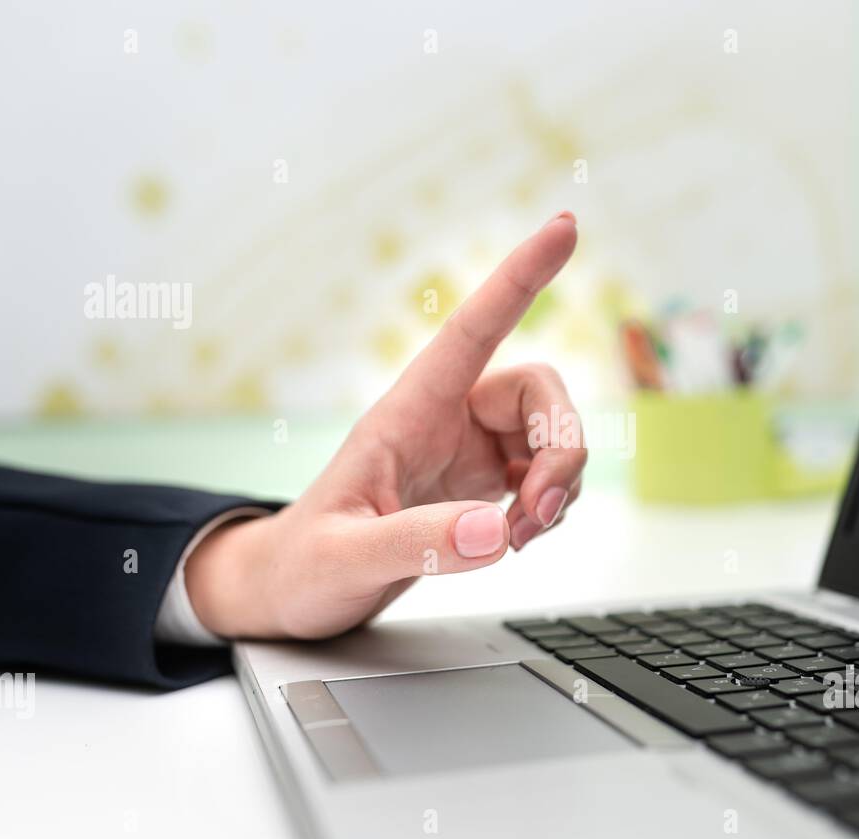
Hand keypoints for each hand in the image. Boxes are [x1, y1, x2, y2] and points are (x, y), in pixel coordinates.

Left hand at [186, 212, 584, 638]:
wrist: (293, 594)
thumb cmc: (302, 566)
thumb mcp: (343, 560)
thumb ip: (416, 543)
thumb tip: (496, 531)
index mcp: (408, 412)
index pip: (473, 329)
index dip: (520, 277)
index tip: (565, 225)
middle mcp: (446, 419)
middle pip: (539, 392)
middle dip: (562, 447)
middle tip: (537, 515)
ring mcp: (467, 450)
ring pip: (552, 434)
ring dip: (558, 484)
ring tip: (519, 540)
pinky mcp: (482, 485)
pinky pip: (543, 475)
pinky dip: (548, 506)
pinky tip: (514, 540)